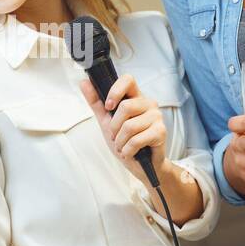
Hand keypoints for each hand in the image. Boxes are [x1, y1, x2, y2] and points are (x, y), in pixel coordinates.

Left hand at [78, 74, 165, 189]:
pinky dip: (128, 150)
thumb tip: (83, 82)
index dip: (115, 91)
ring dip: (120, 141)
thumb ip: (96, 102)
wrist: (141, 166)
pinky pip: (137, 140)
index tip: (108, 107)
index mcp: (136, 97)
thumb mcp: (107, 121)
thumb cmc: (125, 140)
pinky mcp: (161, 132)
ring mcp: (156, 117)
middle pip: (126, 106)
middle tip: (115, 136)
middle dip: (114, 127)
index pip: (128, 80)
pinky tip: (130, 152)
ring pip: (130, 126)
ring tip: (122, 146)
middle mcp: (149, 103)